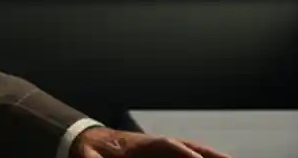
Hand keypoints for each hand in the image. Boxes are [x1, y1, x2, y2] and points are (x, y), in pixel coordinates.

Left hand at [71, 127, 230, 157]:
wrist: (86, 142)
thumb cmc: (89, 151)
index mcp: (139, 145)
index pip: (166, 145)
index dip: (182, 153)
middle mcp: (154, 145)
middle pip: (187, 148)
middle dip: (208, 155)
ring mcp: (159, 150)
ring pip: (191, 152)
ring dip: (210, 157)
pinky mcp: (159, 155)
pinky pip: (184, 156)